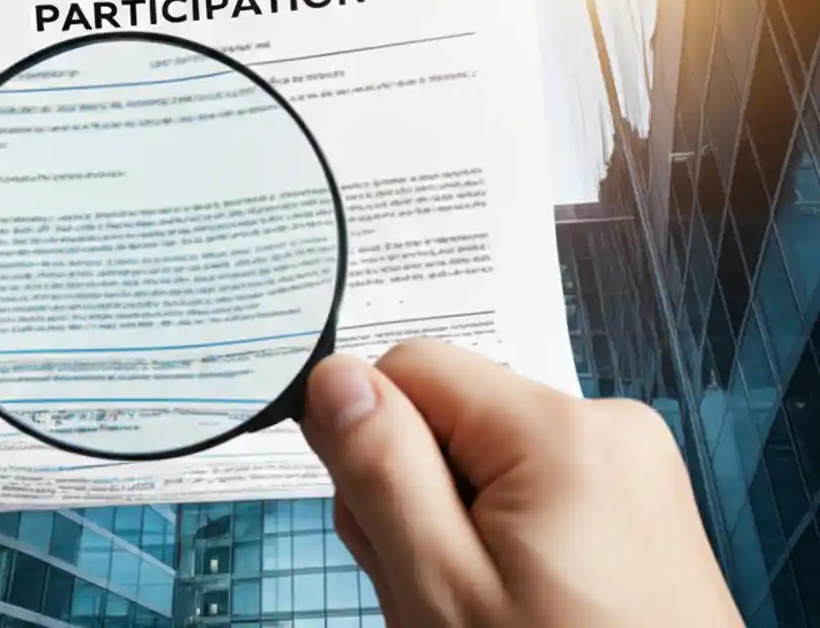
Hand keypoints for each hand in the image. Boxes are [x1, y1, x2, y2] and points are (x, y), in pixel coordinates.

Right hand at [303, 339, 742, 627]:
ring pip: (482, 461)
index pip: (410, 368)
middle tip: (433, 593)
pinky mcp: (637, 507)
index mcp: (558, 430)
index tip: (385, 532)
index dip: (372, 444)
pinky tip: (513, 607)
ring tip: (478, 611)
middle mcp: (607, 426)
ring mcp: (632, 468)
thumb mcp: (441, 585)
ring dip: (453, 527)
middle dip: (414, 496)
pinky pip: (532, 492)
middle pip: (448, 417)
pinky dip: (500, 542)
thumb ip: (380, 468)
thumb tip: (333, 376)